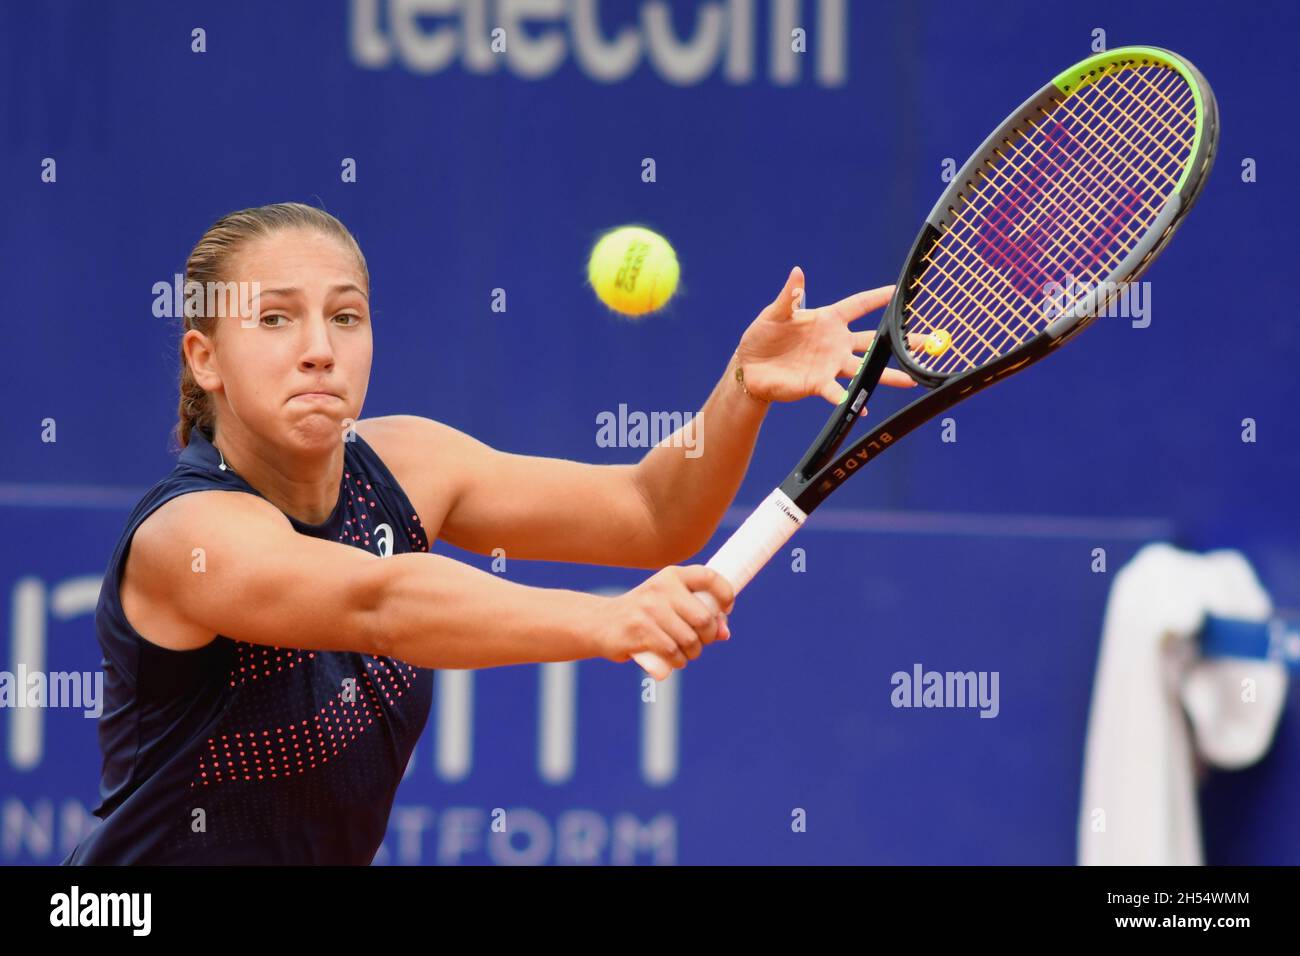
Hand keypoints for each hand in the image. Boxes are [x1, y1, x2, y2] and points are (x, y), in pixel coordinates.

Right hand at [595, 565, 735, 669]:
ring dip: (693, 652)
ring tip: (685, 652)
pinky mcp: (639, 631)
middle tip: (700, 641)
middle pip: (703, 617)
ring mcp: (649, 609)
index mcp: (671, 576)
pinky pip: (673, 652)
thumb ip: (697, 614)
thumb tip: (724, 633)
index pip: (709, 577)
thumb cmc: (644, 615)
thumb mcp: (669, 605)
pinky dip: (679, 660)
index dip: (725, 594)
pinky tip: (674, 659)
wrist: (600, 622)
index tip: (725, 609)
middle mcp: (661, 588)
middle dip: (708, 636)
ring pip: (690, 639)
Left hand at [735, 266, 919, 408]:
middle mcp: (835, 342)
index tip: (899, 291)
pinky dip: (850, 399)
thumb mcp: (775, 313)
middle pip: (873, 340)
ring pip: (864, 369)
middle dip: (900, 341)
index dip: (877, 298)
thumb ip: (789, 296)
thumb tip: (797, 272)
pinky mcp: (819, 383)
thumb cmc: (762, 336)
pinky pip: (838, 392)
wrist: (750, 368)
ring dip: (886, 375)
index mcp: (827, 319)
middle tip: (925, 341)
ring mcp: (830, 364)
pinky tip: (863, 407)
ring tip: (910, 380)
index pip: (858, 305)